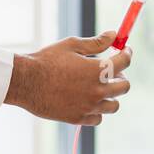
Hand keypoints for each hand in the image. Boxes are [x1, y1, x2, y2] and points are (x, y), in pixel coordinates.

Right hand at [5, 29, 132, 125]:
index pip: (124, 62)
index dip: (127, 54)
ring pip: (114, 105)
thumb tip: (113, 35)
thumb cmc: (47, 60)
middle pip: (124, 86)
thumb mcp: (72, 45)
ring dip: (111, 95)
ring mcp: (89, 106)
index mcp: (97, 70)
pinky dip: (97, 110)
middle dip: (121, 76)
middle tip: (112, 71)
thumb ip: (96, 42)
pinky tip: (89, 100)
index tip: (124, 51)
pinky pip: (98, 118)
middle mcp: (97, 90)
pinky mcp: (78, 118)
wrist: (26, 82)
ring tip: (100, 87)